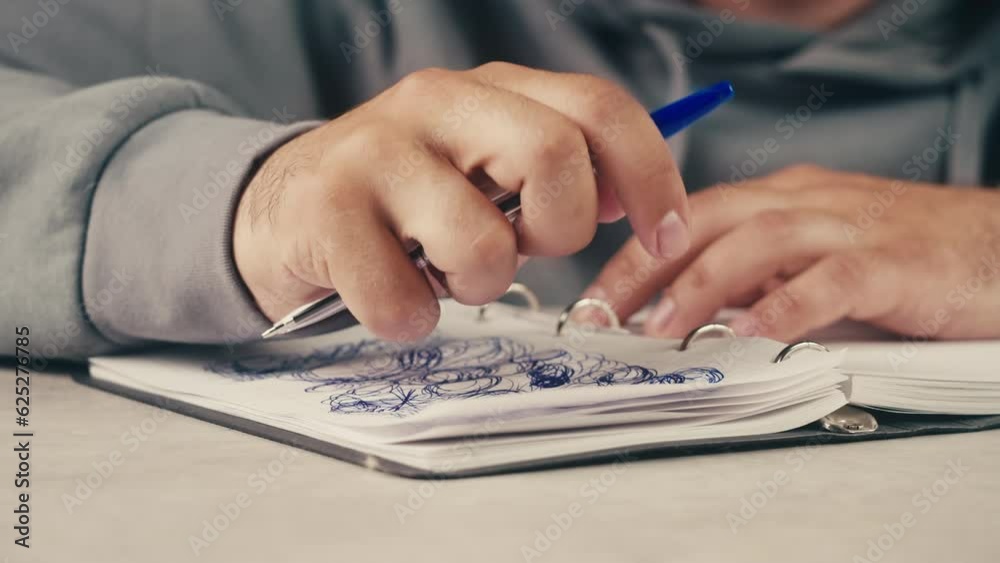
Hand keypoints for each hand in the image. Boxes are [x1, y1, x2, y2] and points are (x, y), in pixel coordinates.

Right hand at [234, 62, 689, 339]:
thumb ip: (552, 172)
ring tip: (440, 272)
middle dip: (558, 232)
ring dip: (475, 286)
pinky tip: (388, 292)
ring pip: (483, 244)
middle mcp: (435, 104)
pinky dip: (408, 319)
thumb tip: (629, 201)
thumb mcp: (481, 168)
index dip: (651, 176)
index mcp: (488, 91)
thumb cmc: (401, 199)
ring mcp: (375, 154)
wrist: (277, 209)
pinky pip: (405, 302)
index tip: (665, 235)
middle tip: (521, 251)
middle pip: (553, 157)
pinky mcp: (326, 213)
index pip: (598, 109)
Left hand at [586, 165, 999, 340]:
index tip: (596, 300)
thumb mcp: (819, 261)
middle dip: (645, 266)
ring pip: (759, 242)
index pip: (692, 217)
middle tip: (603, 316)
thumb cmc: (908, 258)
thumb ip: (762, 279)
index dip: (637, 255)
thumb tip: (692, 316)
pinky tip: (754, 336)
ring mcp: (853, 229)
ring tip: (662, 332)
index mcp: (786, 200)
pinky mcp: (897, 264)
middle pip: (708, 220)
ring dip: (701, 287)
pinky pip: (832, 280)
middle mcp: (810, 203)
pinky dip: (787, 307)